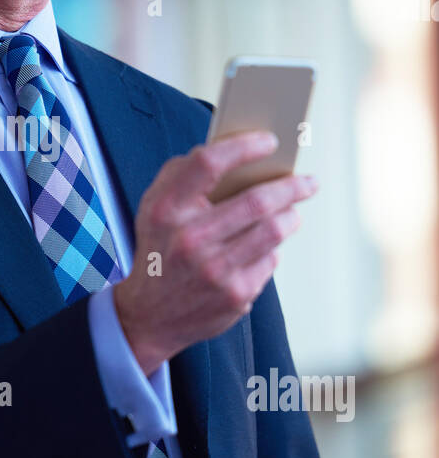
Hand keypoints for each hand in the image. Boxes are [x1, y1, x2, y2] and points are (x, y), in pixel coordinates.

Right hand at [113, 131, 317, 373]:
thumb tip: (230, 148)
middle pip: (256, 201)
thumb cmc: (160, 251)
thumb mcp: (154, 207)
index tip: (269, 141)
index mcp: (167, 210)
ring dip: (291, 216)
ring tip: (293, 210)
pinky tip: (264, 247)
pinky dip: (272, 249)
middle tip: (307, 181)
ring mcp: (214, 270)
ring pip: (273, 231)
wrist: (150, 315)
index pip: (209, 163)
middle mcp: (190, 239)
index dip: (244, 147)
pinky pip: (271, 260)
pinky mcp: (235, 295)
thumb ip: (181, 173)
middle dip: (292, 187)